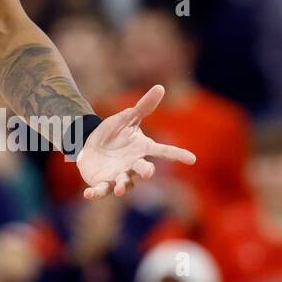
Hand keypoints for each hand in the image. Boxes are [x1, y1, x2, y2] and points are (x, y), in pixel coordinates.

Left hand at [77, 85, 195, 199]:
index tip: (192, 159)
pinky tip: (89, 194)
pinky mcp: (103, 183)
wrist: (90, 144)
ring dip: (122, 187)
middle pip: (143, 170)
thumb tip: (160, 87)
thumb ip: (143, 106)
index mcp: (142, 149)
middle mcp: (133, 166)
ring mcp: (119, 176)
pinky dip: (96, 193)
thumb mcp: (126, 117)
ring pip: (124, 184)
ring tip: (120, 188)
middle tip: (147, 172)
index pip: (162, 151)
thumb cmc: (112, 132)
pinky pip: (101, 191)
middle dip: (146, 171)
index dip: (177, 154)